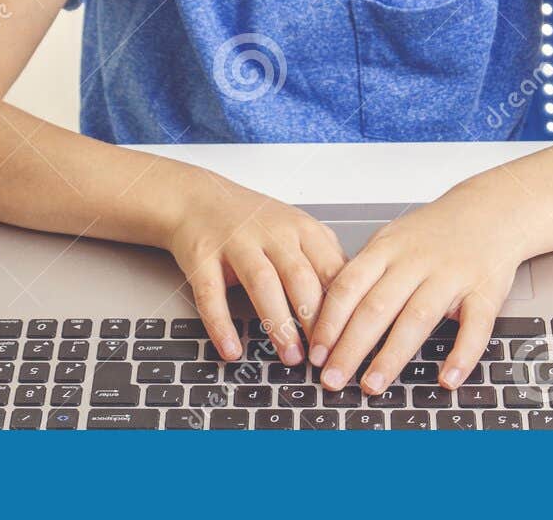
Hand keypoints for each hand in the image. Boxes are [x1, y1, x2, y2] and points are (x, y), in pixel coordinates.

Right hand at [161, 171, 345, 364]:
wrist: (197, 197)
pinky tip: (232, 349)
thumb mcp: (296, 229)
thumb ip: (324, 260)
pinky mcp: (202, 256)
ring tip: (290, 356)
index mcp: (301, 228)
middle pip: (300, 277)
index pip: (330, 269)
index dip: (342, 307)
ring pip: (262, 283)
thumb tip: (355, 303)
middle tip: (323, 356)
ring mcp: (236, 242)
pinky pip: (211, 293)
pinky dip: (221, 324)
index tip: (349, 339)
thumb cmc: (253, 220)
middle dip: (314, 320)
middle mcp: (271, 233)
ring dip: (278, 322)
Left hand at [306, 183, 528, 394]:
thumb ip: (364, 272)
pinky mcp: (485, 291)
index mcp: (387, 248)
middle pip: (376, 307)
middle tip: (332, 379)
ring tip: (372, 385)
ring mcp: (451, 276)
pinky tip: (447, 379)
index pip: (349, 286)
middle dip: (350, 348)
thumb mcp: (392, 238)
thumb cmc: (436, 231)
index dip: (329, 322)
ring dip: (391, 356)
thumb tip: (327, 315)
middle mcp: (416, 261)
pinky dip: (462, 355)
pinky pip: (475, 327)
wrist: (492, 209)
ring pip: (417, 318)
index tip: (315, 353)